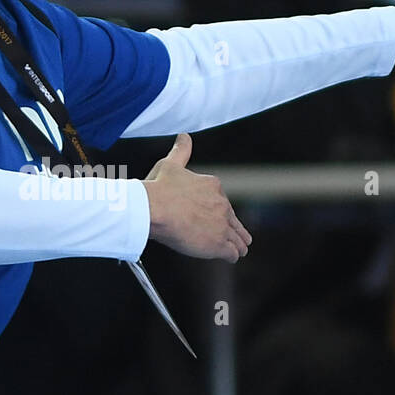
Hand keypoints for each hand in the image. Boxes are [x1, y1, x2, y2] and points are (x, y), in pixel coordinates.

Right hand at [143, 132, 252, 261]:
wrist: (153, 209)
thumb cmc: (159, 188)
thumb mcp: (170, 164)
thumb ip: (181, 151)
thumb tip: (184, 137)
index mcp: (213, 186)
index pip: (223, 202)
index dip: (221, 211)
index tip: (218, 217)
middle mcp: (222, 205)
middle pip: (234, 221)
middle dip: (236, 229)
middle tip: (239, 238)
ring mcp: (222, 226)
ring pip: (238, 238)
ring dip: (238, 244)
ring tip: (240, 250)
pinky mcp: (219, 245)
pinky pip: (232, 253)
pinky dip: (232, 255)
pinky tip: (232, 257)